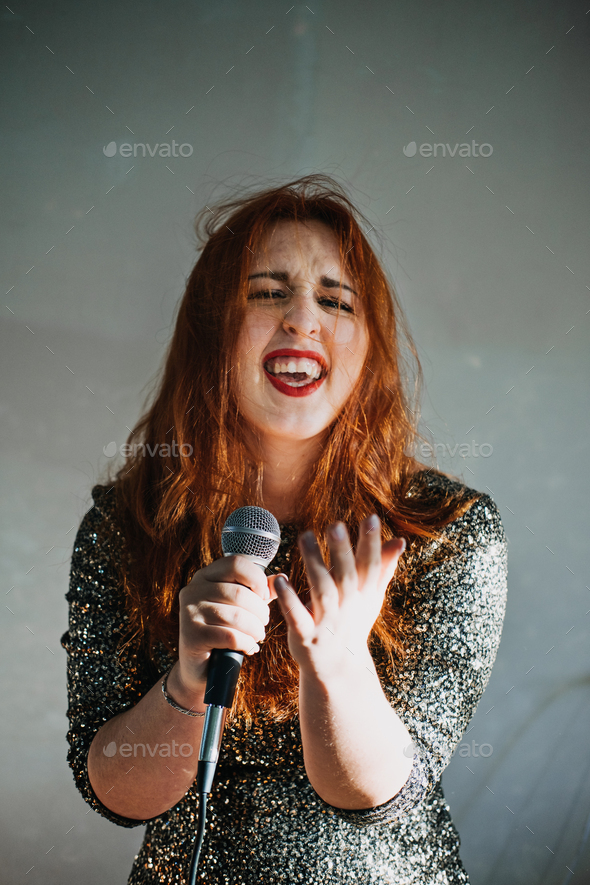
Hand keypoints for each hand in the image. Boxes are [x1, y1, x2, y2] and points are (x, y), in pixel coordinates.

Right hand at [176, 555, 274, 695]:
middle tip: (263, 623)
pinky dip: (246, 643)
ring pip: (237, 616)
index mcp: (204, 576)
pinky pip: (231, 636)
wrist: (199, 667)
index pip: (236, 563)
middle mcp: (193, 590)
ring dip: (256, 629)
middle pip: (240, 593)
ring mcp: (190, 612)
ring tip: (258, 636)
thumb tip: (281, 578)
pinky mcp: (192, 635)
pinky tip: (249, 648)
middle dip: (260, 611)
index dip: (257, 579)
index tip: (264, 596)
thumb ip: (258, 591)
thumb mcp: (239, 606)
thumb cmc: (222, 631)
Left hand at [273, 515, 405, 681]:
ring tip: (304, 537)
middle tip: (335, 524)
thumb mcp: (369, 597)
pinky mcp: (306, 638)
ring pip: (323, 593)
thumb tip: (400, 541)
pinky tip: (279, 579)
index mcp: (363, 596)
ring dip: (314, 565)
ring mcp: (328, 624)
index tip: (371, 517)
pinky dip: (289, 600)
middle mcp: (348, 609)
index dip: (372, 544)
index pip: (371, 567)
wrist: (338, 669)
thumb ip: (382, 567)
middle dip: (342, 551)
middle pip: (347, 577)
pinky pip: (298, 618)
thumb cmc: (352, 622)